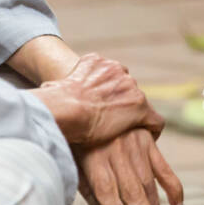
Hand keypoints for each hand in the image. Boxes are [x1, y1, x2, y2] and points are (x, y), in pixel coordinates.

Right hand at [32, 53, 164, 146]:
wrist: (68, 107)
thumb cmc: (55, 101)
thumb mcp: (55, 86)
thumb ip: (58, 86)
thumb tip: (48, 90)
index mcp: (96, 62)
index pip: (110, 75)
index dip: (108, 92)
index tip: (104, 105)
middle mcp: (115, 70)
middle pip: (126, 86)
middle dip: (121, 102)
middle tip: (113, 121)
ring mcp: (129, 87)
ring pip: (139, 102)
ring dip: (134, 116)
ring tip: (128, 133)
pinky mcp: (140, 107)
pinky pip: (155, 120)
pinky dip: (152, 130)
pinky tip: (146, 142)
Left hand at [74, 128, 184, 204]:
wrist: (90, 98)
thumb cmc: (77, 136)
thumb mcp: (73, 159)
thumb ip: (86, 187)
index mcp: (94, 157)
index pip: (106, 193)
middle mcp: (117, 153)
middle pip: (132, 192)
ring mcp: (135, 147)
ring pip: (149, 185)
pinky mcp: (148, 142)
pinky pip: (165, 170)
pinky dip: (174, 190)